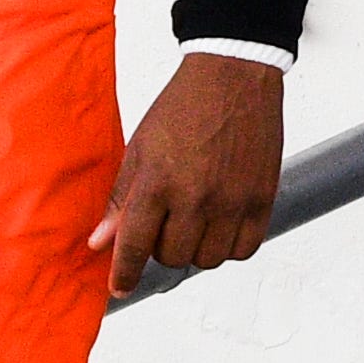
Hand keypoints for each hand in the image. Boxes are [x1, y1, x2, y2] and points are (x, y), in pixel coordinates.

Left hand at [90, 52, 284, 294]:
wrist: (234, 75)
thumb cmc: (185, 105)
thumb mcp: (140, 147)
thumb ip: (121, 198)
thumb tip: (101, 240)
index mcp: (158, 182)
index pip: (136, 246)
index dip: (124, 273)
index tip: (120, 287)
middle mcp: (196, 196)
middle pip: (172, 257)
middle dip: (163, 246)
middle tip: (167, 222)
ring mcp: (232, 199)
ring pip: (208, 259)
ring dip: (197, 248)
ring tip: (197, 220)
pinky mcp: (262, 197)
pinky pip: (244, 248)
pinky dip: (230, 244)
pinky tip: (223, 223)